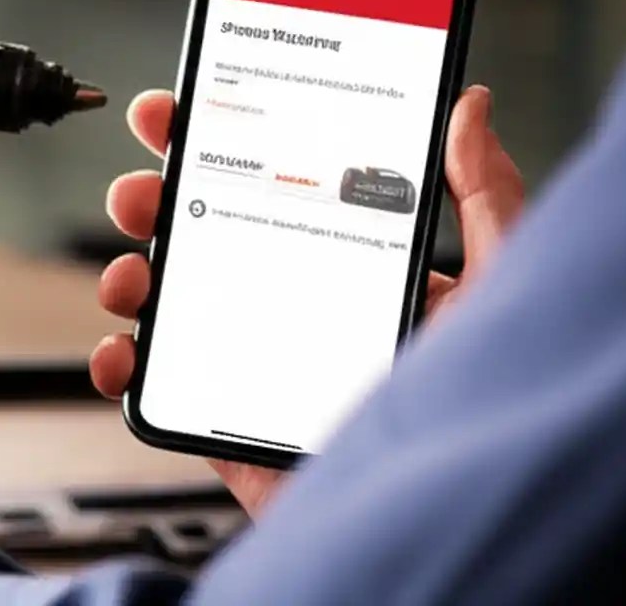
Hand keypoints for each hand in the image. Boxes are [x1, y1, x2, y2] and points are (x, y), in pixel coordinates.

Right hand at [89, 85, 523, 516]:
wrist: (442, 516)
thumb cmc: (484, 407)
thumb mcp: (503, 284)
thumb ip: (485, 198)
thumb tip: (469, 108)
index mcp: (349, 268)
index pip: (276, 191)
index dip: (219, 147)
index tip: (178, 114)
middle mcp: (296, 309)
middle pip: (207, 240)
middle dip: (157, 205)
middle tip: (140, 192)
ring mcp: (257, 364)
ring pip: (172, 307)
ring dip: (131, 277)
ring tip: (129, 274)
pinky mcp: (231, 423)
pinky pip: (163, 389)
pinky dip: (124, 367)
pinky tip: (122, 351)